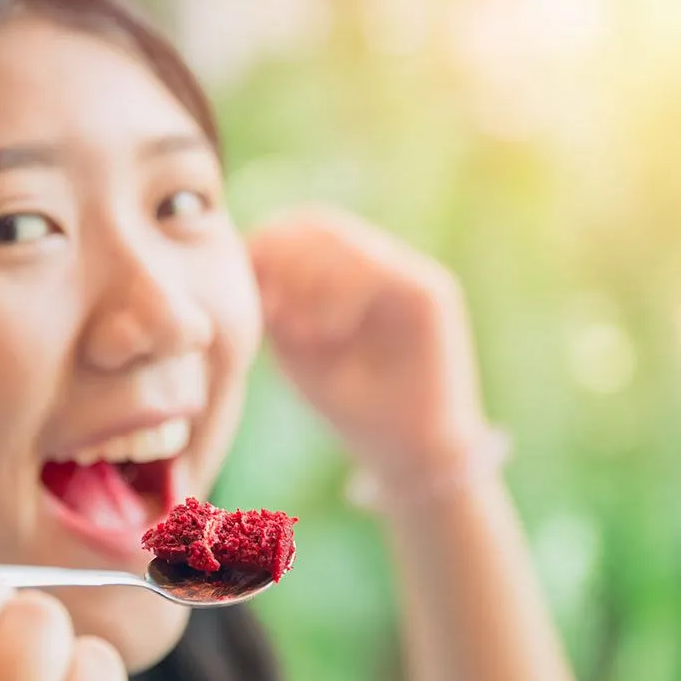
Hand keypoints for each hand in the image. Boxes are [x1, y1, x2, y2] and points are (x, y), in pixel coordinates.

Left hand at [250, 207, 487, 474]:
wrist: (411, 455)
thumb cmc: (351, 407)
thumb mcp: (297, 350)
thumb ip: (275, 305)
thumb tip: (247, 258)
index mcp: (348, 273)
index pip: (303, 228)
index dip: (268, 242)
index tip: (248, 283)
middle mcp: (384, 263)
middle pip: (322, 224)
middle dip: (283, 256)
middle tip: (270, 306)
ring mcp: (411, 273)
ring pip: (348, 242)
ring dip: (310, 279)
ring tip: (299, 329)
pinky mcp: (432, 292)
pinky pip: (379, 271)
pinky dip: (342, 295)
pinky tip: (328, 332)